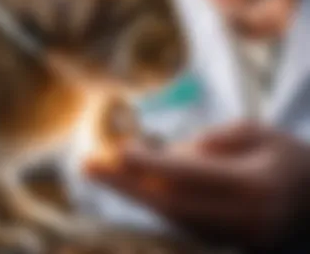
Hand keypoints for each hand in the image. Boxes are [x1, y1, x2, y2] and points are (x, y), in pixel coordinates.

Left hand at [86, 123, 309, 249]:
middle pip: (172, 205)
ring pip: (172, 219)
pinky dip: (154, 204)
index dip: (150, 164)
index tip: (117, 151)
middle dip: (126, 186)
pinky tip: (134, 186)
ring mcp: (237, 240)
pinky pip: (183, 225)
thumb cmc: (285, 153)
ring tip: (102, 172)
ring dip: (134, 195)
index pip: (190, 177)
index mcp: (256, 185)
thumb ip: (208, 145)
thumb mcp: (253, 132)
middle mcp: (244, 220)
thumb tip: (164, 159)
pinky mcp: (231, 245)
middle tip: (89, 167)